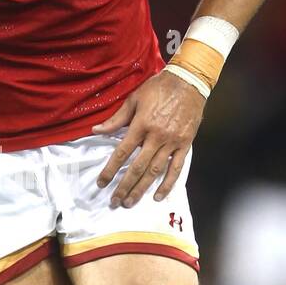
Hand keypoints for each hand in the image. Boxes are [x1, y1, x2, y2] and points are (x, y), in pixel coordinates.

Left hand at [92, 70, 205, 207]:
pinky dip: (167, 184)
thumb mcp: (134, 99)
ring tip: (130, 202)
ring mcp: (172, 142)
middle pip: (137, 167)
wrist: (189, 81)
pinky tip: (157, 196)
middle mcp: (156, 137)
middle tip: (115, 202)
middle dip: (124, 186)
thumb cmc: (159, 88)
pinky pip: (176, 169)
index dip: (110, 170)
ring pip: (155, 172)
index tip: (101, 183)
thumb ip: (116, 119)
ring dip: (141, 189)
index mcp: (141, 125)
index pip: (122, 152)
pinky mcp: (185, 145)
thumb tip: (96, 130)